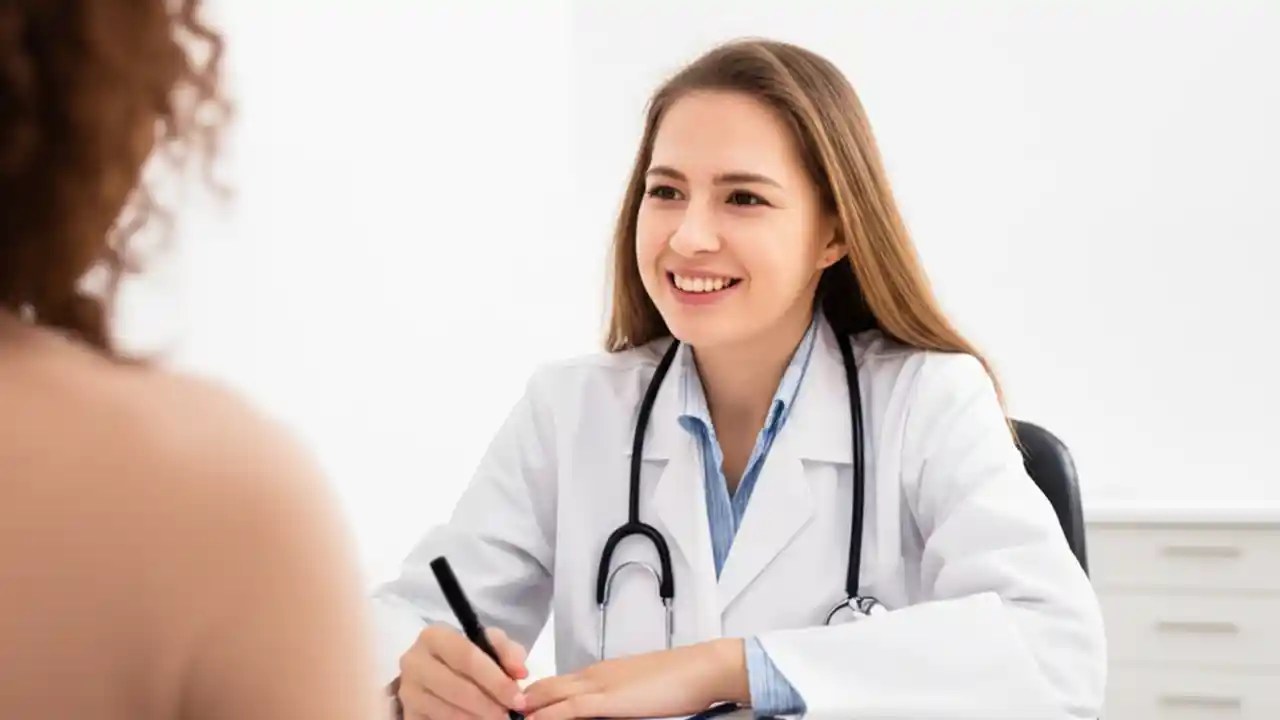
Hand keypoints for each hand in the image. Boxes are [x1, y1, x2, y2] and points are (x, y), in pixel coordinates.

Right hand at [397, 624, 528, 719]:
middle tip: (509, 715)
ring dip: (477, 718)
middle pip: (456, 687)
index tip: (517, 697)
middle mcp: (414, 662)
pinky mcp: (408, 714)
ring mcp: (407, 691)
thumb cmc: (468, 656)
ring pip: (446, 711)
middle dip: (488, 704)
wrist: (438, 671)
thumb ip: (508, 652)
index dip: (495, 679)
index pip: (467, 657)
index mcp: (433, 636)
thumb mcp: (489, 645)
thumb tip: (520, 672)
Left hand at [522, 639, 748, 719]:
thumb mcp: (636, 691)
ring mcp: (597, 685)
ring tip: (502, 718)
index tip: (514, 710)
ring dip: (524, 710)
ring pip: (547, 695)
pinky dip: (544, 717)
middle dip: (518, 703)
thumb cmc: (678, 681)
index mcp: (598, 673)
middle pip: (543, 687)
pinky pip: (565, 709)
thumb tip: (604, 710)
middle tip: (495, 712)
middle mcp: (592, 675)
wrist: (699, 669)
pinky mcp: (606, 699)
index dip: (531, 698)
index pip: (554, 684)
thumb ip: (614, 700)